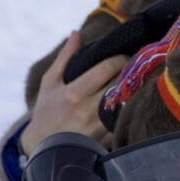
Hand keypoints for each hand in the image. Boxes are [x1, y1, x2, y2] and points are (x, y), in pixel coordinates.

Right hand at [20, 31, 125, 155]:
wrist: (43, 147)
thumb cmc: (46, 111)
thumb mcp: (50, 82)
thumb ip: (65, 57)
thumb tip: (76, 33)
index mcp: (75, 93)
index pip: (108, 68)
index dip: (120, 58)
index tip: (124, 56)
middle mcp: (88, 110)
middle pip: (121, 84)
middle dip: (130, 72)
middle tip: (135, 66)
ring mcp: (98, 127)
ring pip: (126, 102)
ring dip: (133, 91)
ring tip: (136, 82)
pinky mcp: (105, 140)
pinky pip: (124, 121)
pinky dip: (129, 110)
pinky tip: (132, 103)